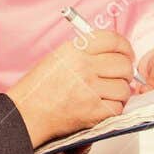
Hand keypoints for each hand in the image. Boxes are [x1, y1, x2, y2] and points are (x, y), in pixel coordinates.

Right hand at [5, 31, 134, 146]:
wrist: (26, 113)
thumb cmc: (39, 88)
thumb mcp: (58, 57)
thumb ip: (85, 51)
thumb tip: (113, 51)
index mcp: (74, 50)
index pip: (112, 40)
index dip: (125, 47)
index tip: (127, 53)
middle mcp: (84, 67)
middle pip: (123, 64)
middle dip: (126, 70)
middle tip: (120, 75)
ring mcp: (89, 90)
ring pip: (124, 87)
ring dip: (120, 91)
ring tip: (109, 92)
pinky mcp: (93, 112)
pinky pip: (118, 107)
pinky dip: (114, 107)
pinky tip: (103, 105)